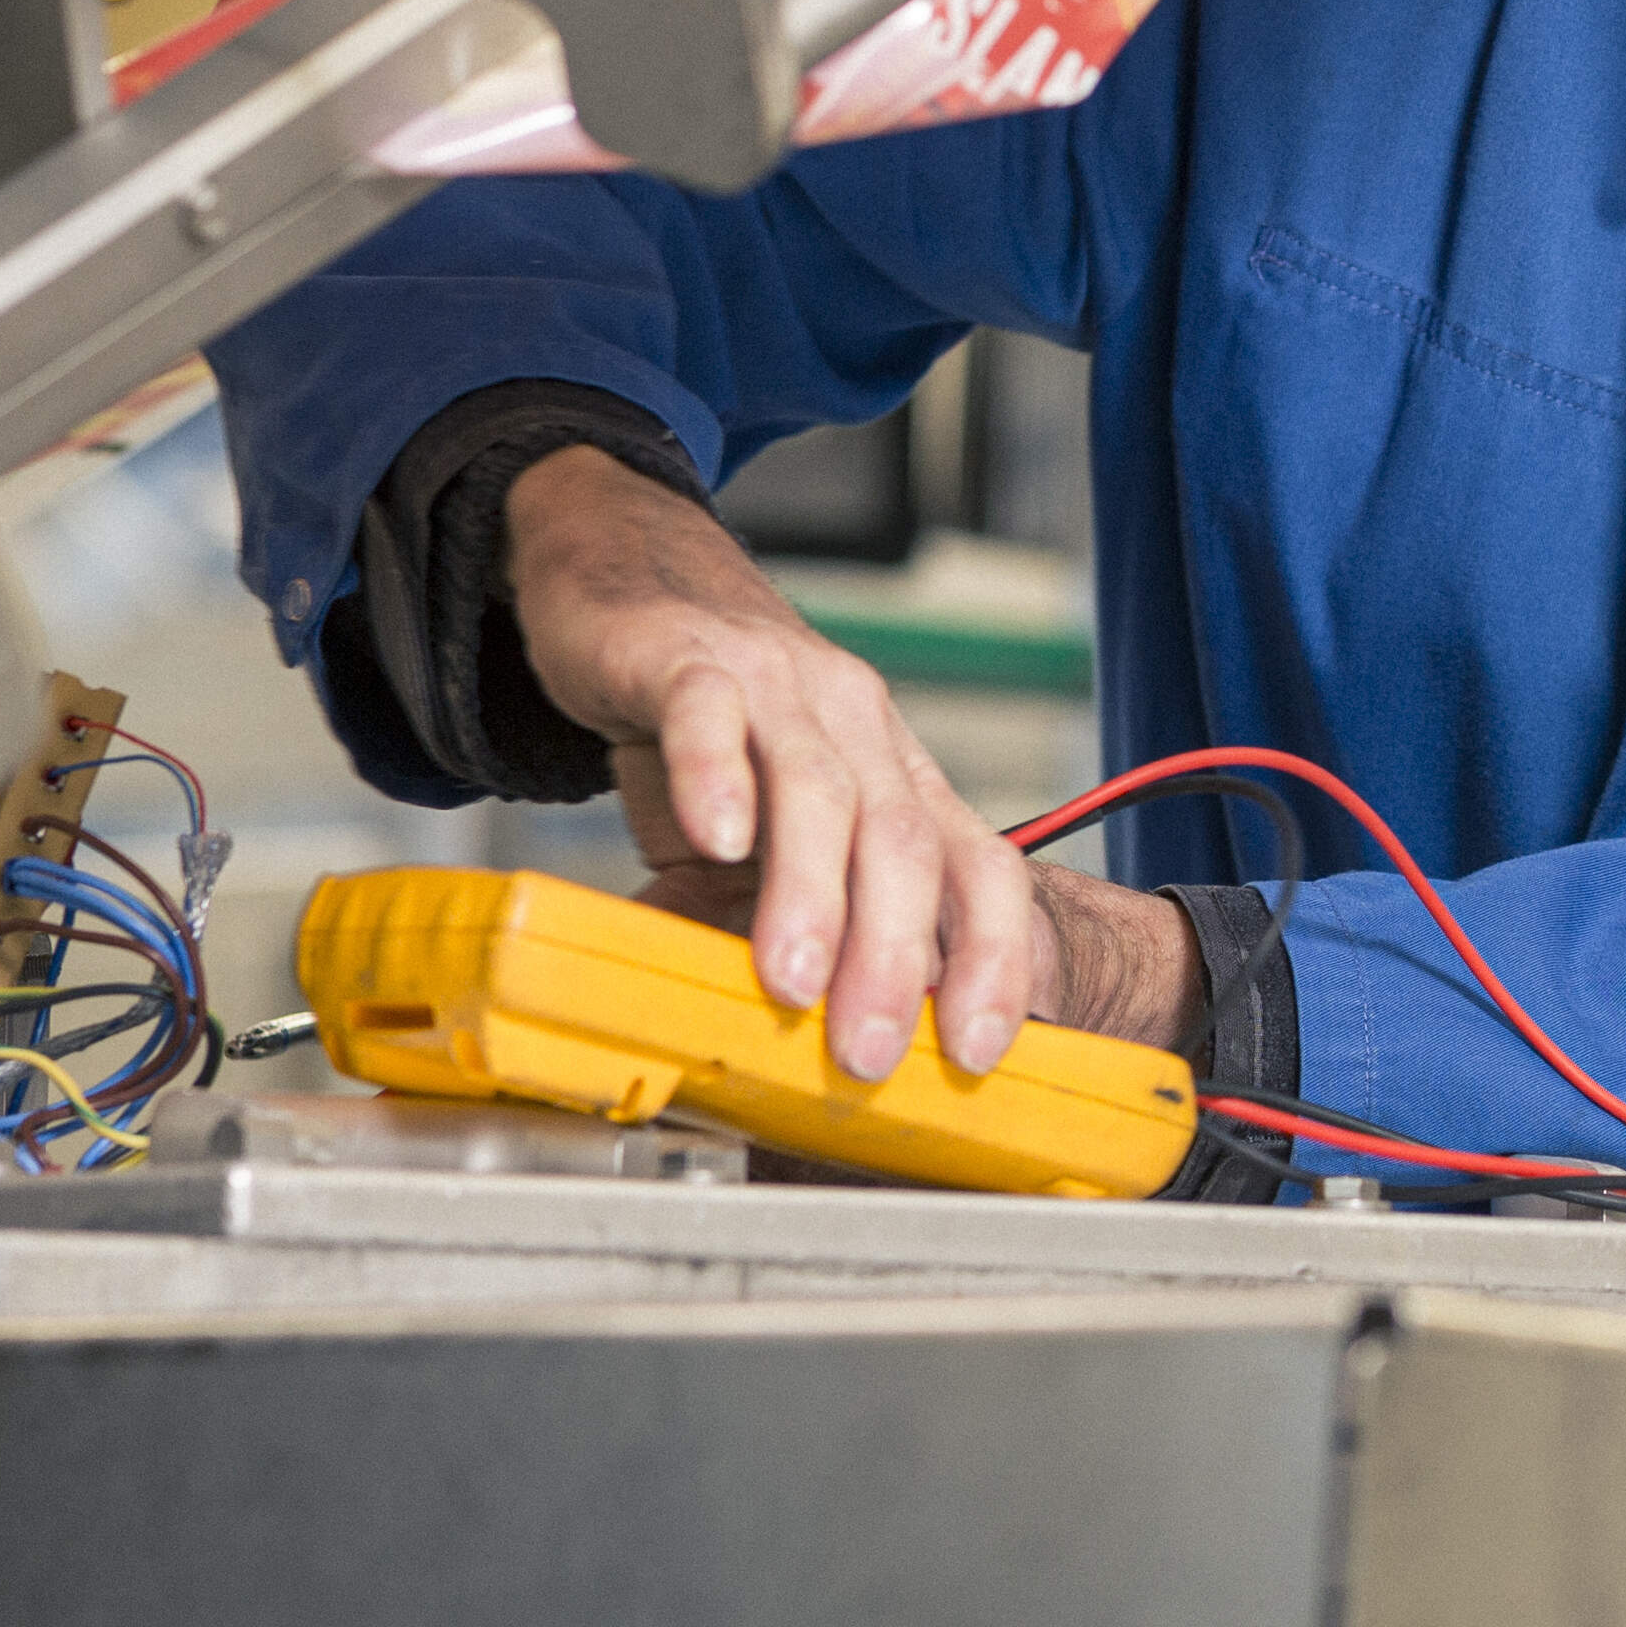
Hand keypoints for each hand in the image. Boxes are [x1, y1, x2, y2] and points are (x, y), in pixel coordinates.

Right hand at [499, 447, 1197, 1077]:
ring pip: (819, 787)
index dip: (994, 958)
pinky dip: (716, 776)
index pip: (978, 866)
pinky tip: (716, 839)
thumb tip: (770, 1052)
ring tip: (795, 980)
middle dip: (898, 957)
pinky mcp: (686, 658)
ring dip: (814, 893)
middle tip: (871, 1051)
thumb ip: (777, 918)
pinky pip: (710, 713)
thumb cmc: (713, 718)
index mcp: (895, 773)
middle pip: (905, 841)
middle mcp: (856, 725)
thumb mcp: (762, 833)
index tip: (981, 1051)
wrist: (631, 574)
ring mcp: (777, 684)